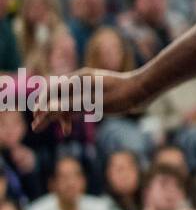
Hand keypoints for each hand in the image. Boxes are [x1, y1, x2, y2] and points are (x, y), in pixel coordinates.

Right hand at [30, 68, 149, 134]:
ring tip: (57, 130)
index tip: (37, 120)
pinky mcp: (96, 97)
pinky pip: (76, 105)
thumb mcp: (93, 103)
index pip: (51, 90)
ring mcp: (88, 89)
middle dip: (47, 112)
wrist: (144, 90)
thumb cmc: (121, 95)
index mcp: (79, 79)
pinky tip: (67, 126)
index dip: (41, 105)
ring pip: (66, 102)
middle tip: (38, 127)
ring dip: (58, 115)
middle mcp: (81, 82)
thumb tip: (45, 111)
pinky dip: (70, 115)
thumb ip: (68, 106)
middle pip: (57, 96)